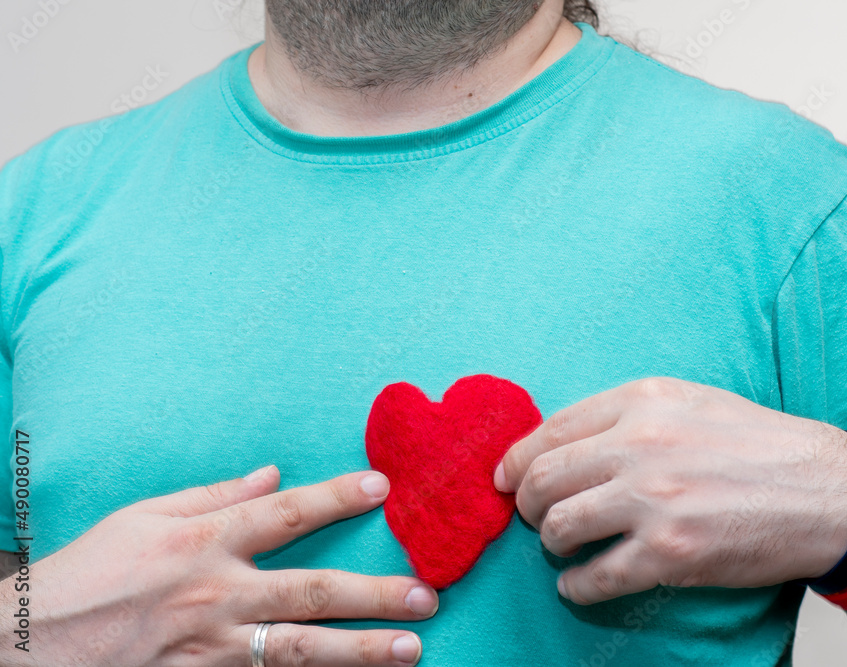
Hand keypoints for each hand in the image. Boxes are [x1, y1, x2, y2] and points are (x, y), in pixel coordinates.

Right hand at [3, 467, 436, 665]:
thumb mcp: (143, 515)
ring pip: (301, 648)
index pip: (287, 513)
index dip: (338, 497)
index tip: (382, 488)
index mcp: (205, 540)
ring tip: (410, 650)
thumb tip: (273, 474)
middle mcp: (217, 593)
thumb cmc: (87, 572)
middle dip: (375, 593)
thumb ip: (214, 494)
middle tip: (426, 595)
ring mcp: (213, 646)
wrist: (30, 644)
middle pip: (312, 589)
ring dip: (360, 650)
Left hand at [494, 377, 846, 604]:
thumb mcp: (690, 401)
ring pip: (558, 525)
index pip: (550, 428)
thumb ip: (626, 414)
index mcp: (642, 401)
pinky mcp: (669, 552)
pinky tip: (579, 584)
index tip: (505, 477)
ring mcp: (652, 500)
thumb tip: (564, 440)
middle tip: (532, 515)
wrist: (827, 492)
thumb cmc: (758, 444)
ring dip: (551, 542)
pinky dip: (577, 586)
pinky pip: (594, 577)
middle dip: (525, 503)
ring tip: (563, 546)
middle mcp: (640, 445)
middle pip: (542, 477)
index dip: (515, 458)